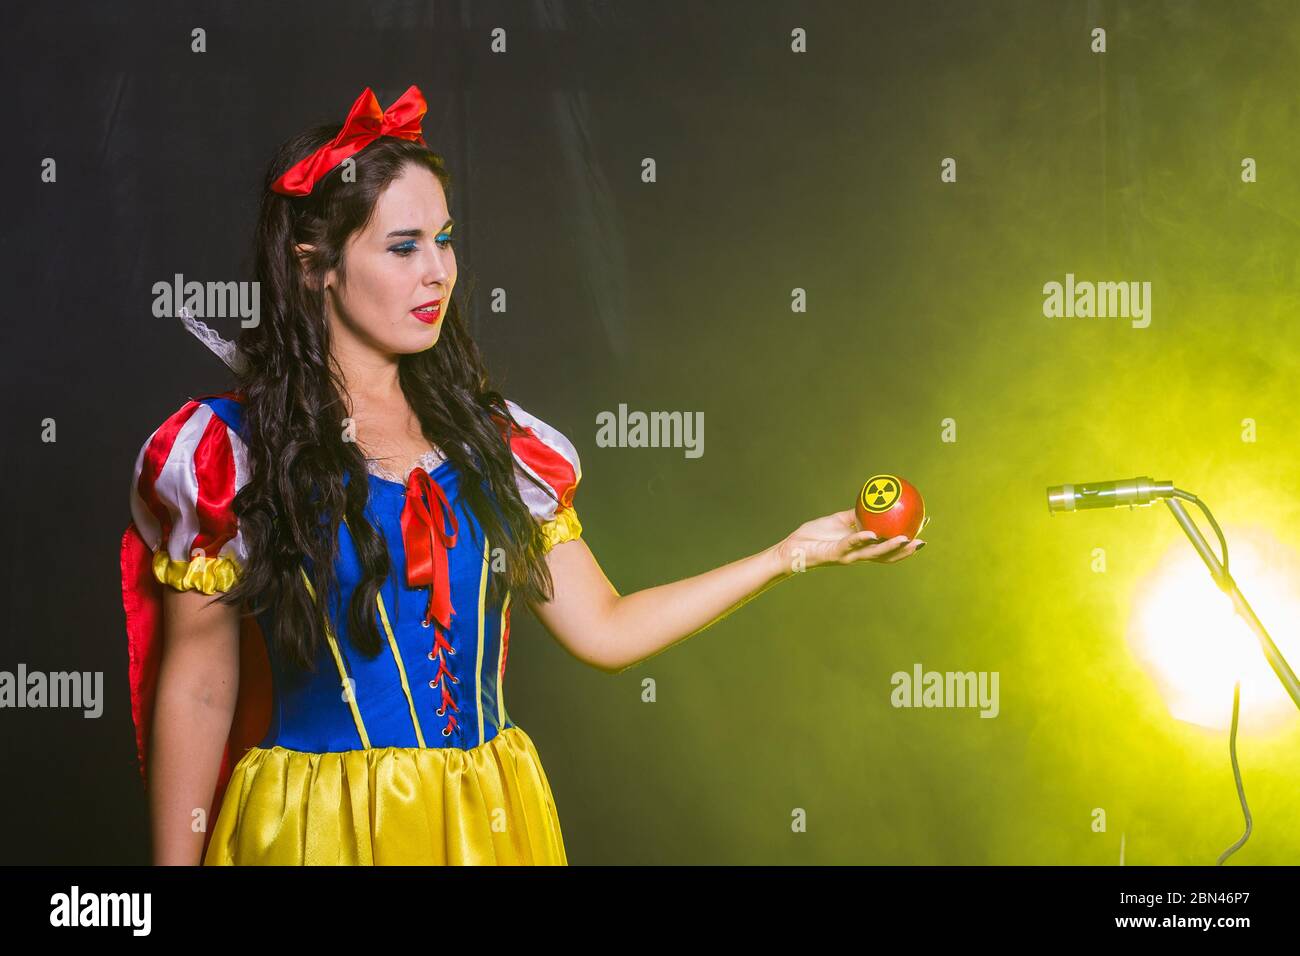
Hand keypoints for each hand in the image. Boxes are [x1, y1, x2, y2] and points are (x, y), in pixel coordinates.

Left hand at [775, 509, 926, 572]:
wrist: (793, 547)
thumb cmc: (814, 535)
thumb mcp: (839, 521)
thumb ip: (855, 515)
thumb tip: (871, 501)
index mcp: (861, 547)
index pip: (889, 546)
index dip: (906, 541)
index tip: (923, 528)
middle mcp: (858, 554)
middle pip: (888, 556)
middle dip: (906, 550)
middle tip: (923, 540)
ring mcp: (848, 556)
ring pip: (874, 554)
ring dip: (891, 548)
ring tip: (906, 539)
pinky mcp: (835, 554)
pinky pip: (851, 545)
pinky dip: (862, 539)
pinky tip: (873, 534)